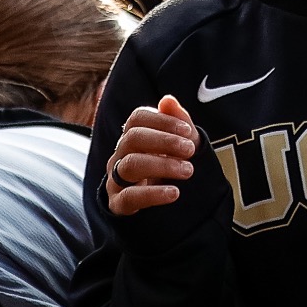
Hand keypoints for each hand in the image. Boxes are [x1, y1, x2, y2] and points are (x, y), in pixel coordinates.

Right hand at [105, 96, 198, 215]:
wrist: (161, 206)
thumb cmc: (169, 167)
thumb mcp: (180, 144)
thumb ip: (177, 122)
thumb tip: (167, 100)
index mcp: (133, 137)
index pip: (138, 118)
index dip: (163, 121)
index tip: (188, 131)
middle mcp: (120, 154)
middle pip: (133, 138)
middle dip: (165, 141)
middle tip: (190, 150)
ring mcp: (116, 179)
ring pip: (130, 165)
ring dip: (162, 165)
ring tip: (188, 171)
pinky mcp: (118, 203)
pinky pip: (129, 197)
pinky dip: (153, 194)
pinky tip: (174, 193)